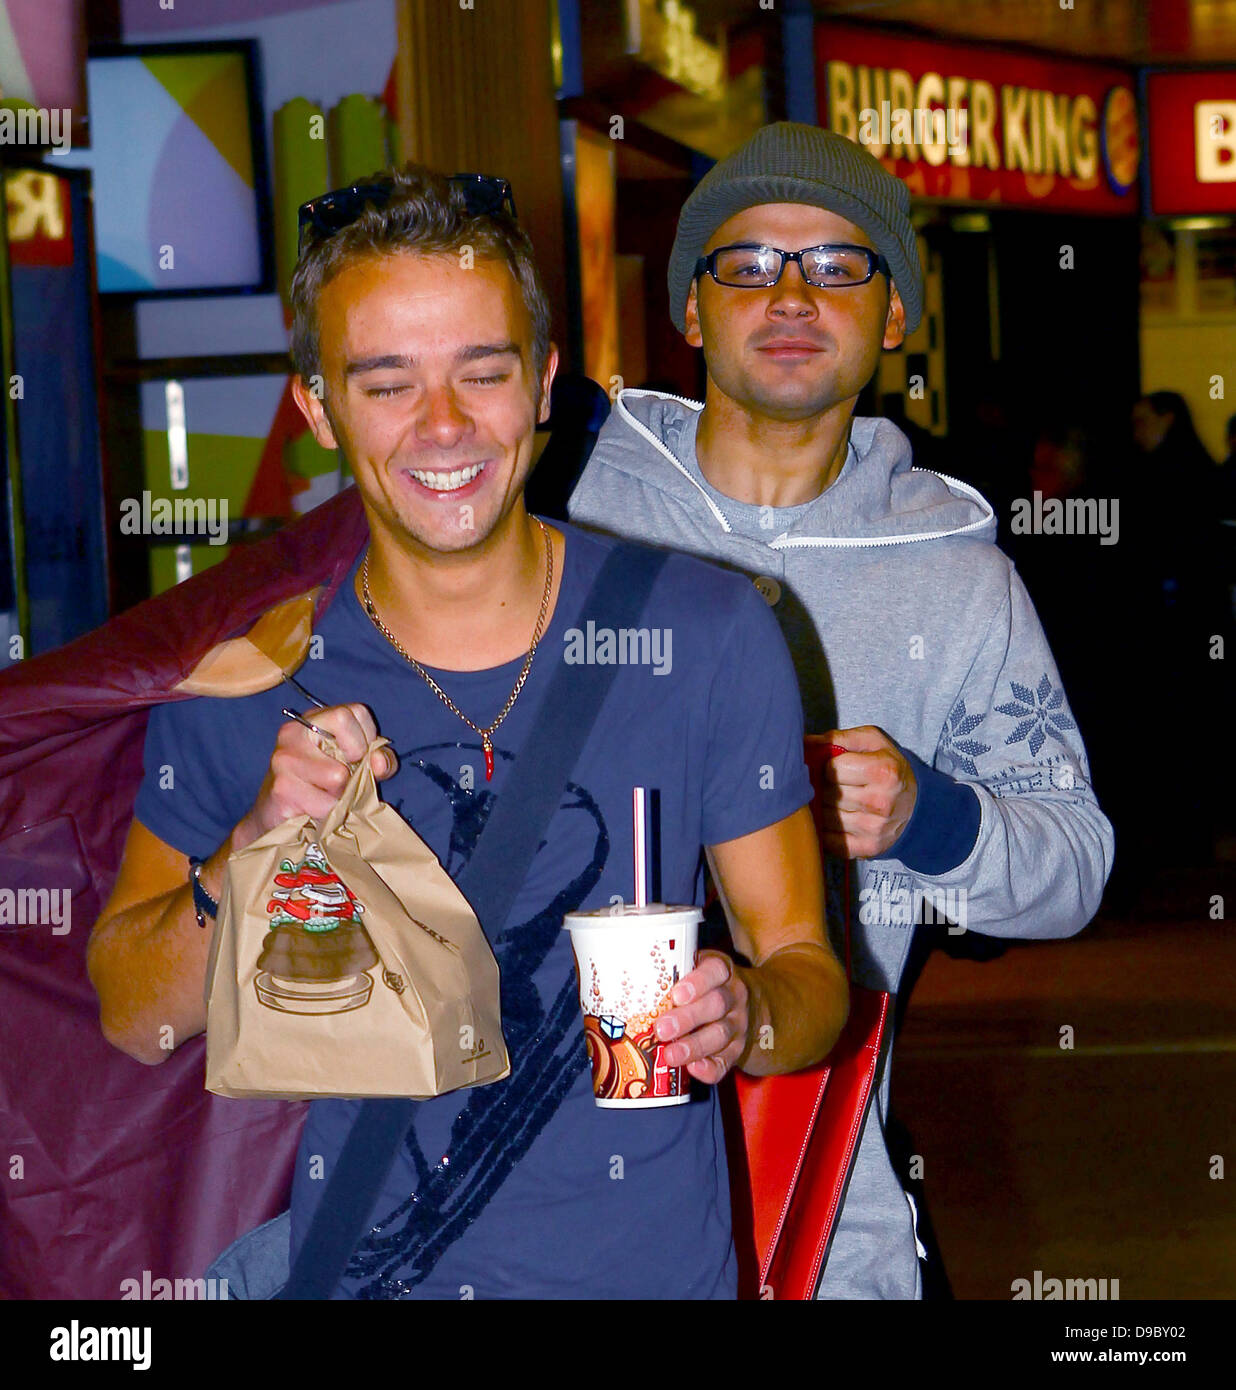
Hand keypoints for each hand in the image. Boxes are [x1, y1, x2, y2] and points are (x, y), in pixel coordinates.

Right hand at [233, 702, 396, 849]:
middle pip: (351, 744)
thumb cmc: (321, 788)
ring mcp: (285, 757)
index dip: (368, 739)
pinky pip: (325, 803)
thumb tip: (379, 763)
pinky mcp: (281, 786)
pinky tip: (312, 808)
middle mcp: (295, 731)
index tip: (358, 757)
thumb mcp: (357, 766)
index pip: (358, 712)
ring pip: (338, 776)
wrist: (274, 818)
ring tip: (324, 795)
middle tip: (341, 780)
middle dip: (355, 769)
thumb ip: (379, 760)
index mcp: (314, 718)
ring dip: (340, 795)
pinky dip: (326, 812)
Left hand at [652, 949, 749, 1083]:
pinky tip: (693, 1070)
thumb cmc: (704, 986)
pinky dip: (710, 1068)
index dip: (698, 982)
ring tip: (670, 1055)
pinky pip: (726, 1062)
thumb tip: (629, 984)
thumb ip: (671, 976)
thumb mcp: (694, 971)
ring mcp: (738, 1025)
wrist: (745, 1005)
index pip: (715, 970)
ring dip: (694, 1046)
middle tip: (662, 1029)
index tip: (676, 995)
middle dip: (688, 1018)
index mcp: (721, 972)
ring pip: (721, 1034)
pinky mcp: (737, 1050)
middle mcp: (734, 996)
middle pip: (716, 1005)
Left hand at [808, 726, 916, 859]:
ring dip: (825, 808)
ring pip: (824, 816)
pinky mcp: (867, 848)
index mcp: (884, 772)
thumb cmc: (889, 770)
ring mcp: (874, 828)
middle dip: (826, 788)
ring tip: (840, 801)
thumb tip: (805, 743)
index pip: (832, 769)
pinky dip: (827, 830)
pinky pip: (828, 840)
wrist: (917, 807)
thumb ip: (839, 738)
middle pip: (827, 794)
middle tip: (838, 785)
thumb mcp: (873, 743)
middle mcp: (880, 802)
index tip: (840, 768)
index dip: (830, 766)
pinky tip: (839, 820)